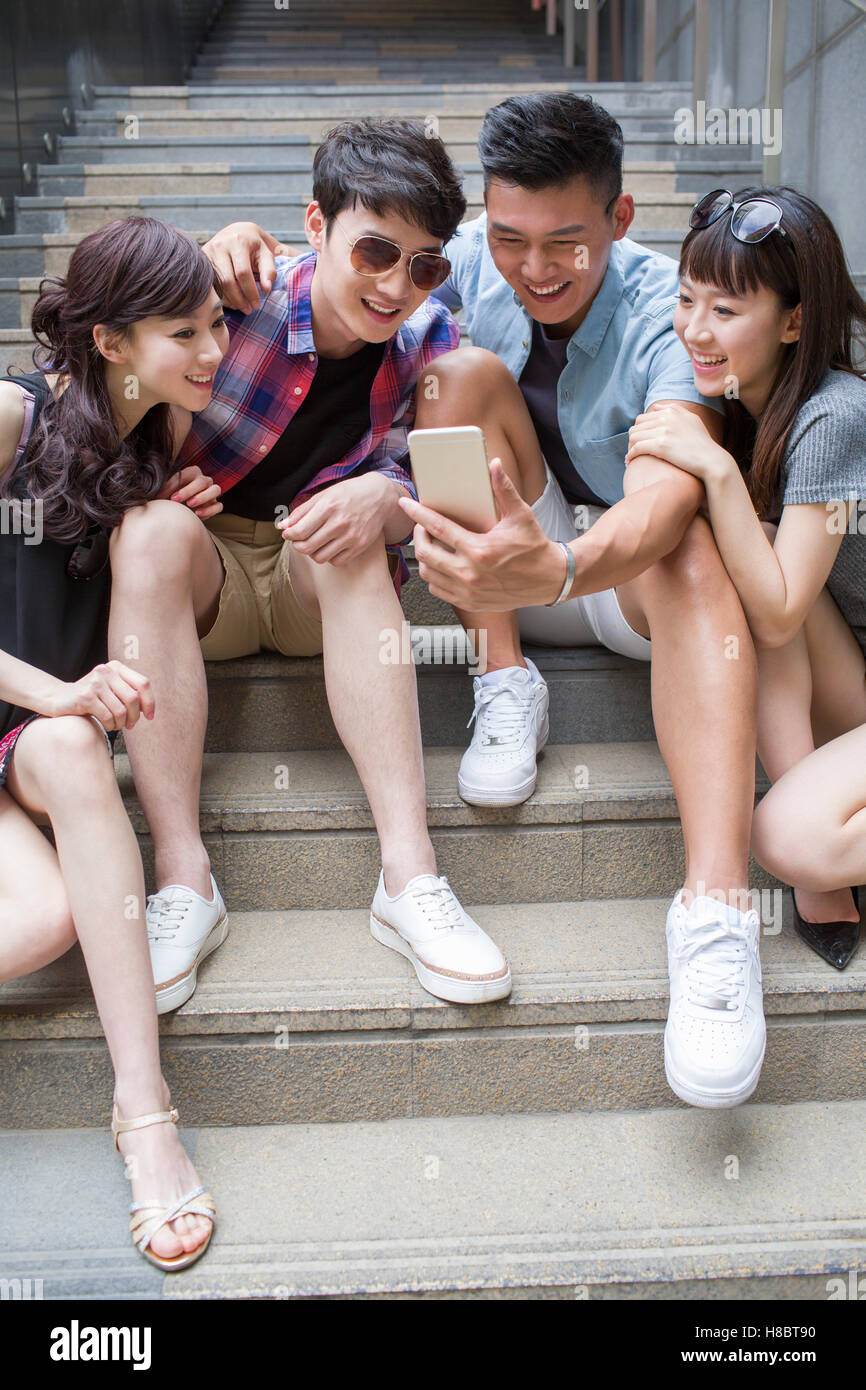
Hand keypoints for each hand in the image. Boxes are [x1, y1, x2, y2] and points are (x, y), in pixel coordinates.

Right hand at [44, 661, 154, 731]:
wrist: (58, 698)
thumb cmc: (90, 697)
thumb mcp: (110, 689)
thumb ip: (128, 692)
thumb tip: (148, 708)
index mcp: (116, 667)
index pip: (143, 683)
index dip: (150, 701)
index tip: (150, 716)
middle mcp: (106, 671)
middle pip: (133, 698)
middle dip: (135, 716)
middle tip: (130, 725)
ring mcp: (95, 682)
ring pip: (121, 710)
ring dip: (121, 723)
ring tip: (116, 725)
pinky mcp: (85, 696)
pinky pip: (108, 716)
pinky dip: (110, 725)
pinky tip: (107, 726)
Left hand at [158, 465, 222, 519]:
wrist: (180, 511)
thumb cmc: (171, 498)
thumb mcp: (164, 492)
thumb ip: (160, 488)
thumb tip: (147, 487)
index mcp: (192, 472)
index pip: (186, 474)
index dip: (175, 484)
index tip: (163, 495)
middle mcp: (204, 480)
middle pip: (202, 481)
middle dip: (188, 490)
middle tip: (175, 500)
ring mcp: (211, 492)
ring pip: (215, 490)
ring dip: (202, 497)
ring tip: (189, 505)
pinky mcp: (216, 505)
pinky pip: (218, 506)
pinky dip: (210, 510)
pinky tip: (197, 514)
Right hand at [201, 222, 295, 312]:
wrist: (237, 231)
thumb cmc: (255, 245)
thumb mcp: (266, 253)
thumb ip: (269, 270)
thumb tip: (267, 288)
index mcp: (238, 241)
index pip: (243, 273)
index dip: (250, 292)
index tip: (256, 305)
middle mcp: (220, 245)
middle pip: (228, 281)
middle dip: (239, 299)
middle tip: (248, 310)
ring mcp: (208, 251)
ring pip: (217, 284)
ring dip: (230, 300)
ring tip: (241, 306)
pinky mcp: (202, 259)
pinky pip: (210, 283)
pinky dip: (221, 295)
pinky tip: (231, 301)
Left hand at [279, 473, 392, 564]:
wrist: (379, 497)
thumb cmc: (348, 494)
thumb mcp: (324, 496)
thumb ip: (302, 511)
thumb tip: (282, 526)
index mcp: (328, 507)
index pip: (299, 531)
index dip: (289, 535)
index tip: (288, 534)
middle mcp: (339, 523)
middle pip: (307, 547)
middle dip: (298, 545)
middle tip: (299, 540)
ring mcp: (351, 537)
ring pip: (320, 557)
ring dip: (313, 552)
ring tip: (315, 543)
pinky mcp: (360, 546)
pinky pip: (336, 561)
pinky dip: (329, 556)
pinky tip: (330, 546)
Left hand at [398, 460, 567, 610]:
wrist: (549, 580)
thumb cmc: (535, 548)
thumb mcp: (521, 516)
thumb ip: (504, 490)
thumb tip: (494, 465)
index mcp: (480, 550)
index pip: (438, 528)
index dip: (418, 513)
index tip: (406, 504)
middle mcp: (471, 574)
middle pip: (425, 553)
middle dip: (417, 536)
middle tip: (421, 527)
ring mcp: (469, 591)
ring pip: (428, 574)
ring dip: (424, 557)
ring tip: (430, 544)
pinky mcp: (470, 602)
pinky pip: (438, 590)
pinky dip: (434, 576)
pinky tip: (440, 564)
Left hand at [625, 403, 732, 481]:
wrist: (711, 460)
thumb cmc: (702, 444)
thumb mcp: (692, 420)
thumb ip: (676, 410)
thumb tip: (657, 407)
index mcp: (672, 412)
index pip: (643, 418)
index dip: (639, 431)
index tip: (640, 441)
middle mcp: (667, 419)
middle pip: (637, 426)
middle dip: (633, 438)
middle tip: (634, 449)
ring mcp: (663, 431)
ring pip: (634, 436)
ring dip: (630, 447)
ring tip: (631, 456)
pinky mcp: (661, 446)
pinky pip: (636, 447)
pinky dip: (630, 455)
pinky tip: (630, 461)